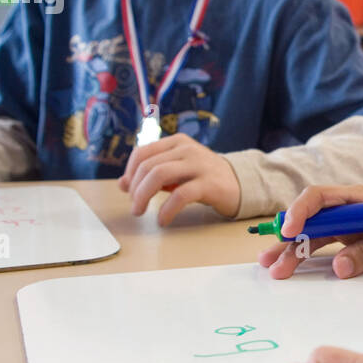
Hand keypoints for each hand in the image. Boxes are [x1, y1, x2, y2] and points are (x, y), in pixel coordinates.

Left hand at [118, 132, 240, 225]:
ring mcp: (199, 165)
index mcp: (177, 142)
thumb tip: (122, 183)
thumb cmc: (204, 177)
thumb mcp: (177, 170)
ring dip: (143, 196)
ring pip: (159, 175)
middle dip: (135, 188)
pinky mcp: (209, 184)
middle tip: (134, 206)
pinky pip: (180, 195)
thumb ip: (152, 174)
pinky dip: (166, 210)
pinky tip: (162, 220)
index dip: (130, 173)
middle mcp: (187, 149)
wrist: (240, 183)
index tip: (128, 190)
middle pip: (148, 165)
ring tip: (140, 211)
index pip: (142, 152)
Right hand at [258, 184, 362, 279]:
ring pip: (311, 233)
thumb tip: (338, 269)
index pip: (318, 197)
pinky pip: (322, 242)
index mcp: (356, 197)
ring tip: (273, 270)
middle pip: (309, 219)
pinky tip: (289, 265)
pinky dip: (306, 254)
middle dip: (287, 239)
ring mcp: (345, 221)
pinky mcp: (348, 234)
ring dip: (292, 250)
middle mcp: (345, 206)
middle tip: (270, 261)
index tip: (289, 232)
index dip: (300, 212)